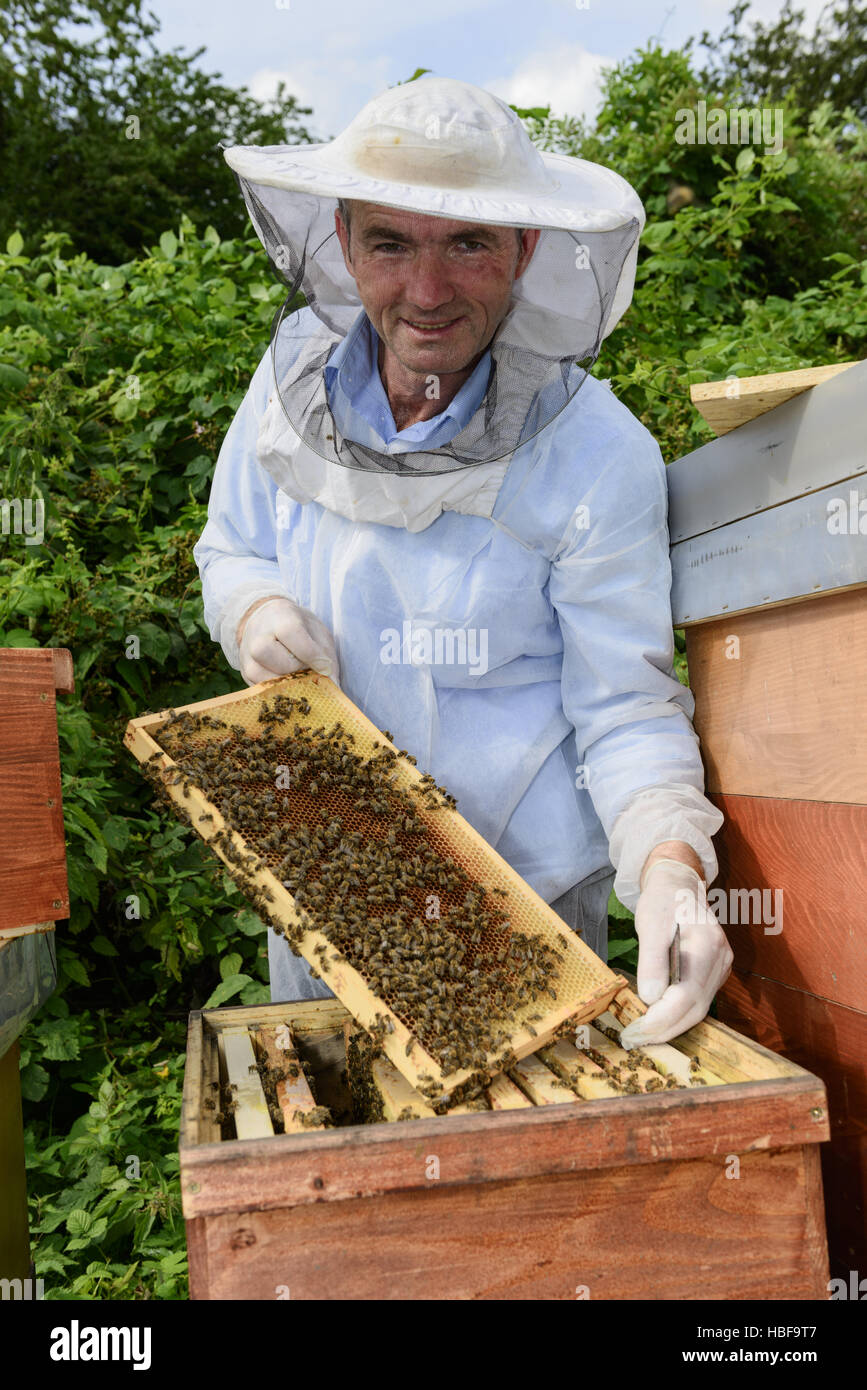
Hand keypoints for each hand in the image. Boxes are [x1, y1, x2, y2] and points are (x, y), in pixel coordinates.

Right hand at [237, 597, 338, 686]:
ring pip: (259, 676)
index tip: (324, 666)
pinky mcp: (245, 673)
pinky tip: (290, 688)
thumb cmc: (301, 629)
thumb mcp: (318, 634)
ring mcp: (246, 655)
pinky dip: (277, 694)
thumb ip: (326, 657)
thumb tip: (334, 688)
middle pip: (266, 652)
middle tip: (307, 670)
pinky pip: (258, 690)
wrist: (270, 621)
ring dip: (284, 684)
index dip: (309, 653)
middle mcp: (257, 634)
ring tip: (299, 680)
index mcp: (280, 616)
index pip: (290, 632)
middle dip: (293, 667)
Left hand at [619, 859, 732, 1046]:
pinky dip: (678, 1013)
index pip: (687, 995)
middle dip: (665, 1029)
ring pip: (699, 1008)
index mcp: (707, 944)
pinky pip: (699, 1000)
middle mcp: (722, 958)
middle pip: (696, 1007)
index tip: (636, 1032)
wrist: (678, 884)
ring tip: (641, 1034)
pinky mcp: (716, 971)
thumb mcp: (650, 924)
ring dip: (671, 1025)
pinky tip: (657, 1018)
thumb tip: (651, 998)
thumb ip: (652, 960)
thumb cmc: (662, 901)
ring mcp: (723, 966)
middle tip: (634, 1040)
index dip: (662, 1019)